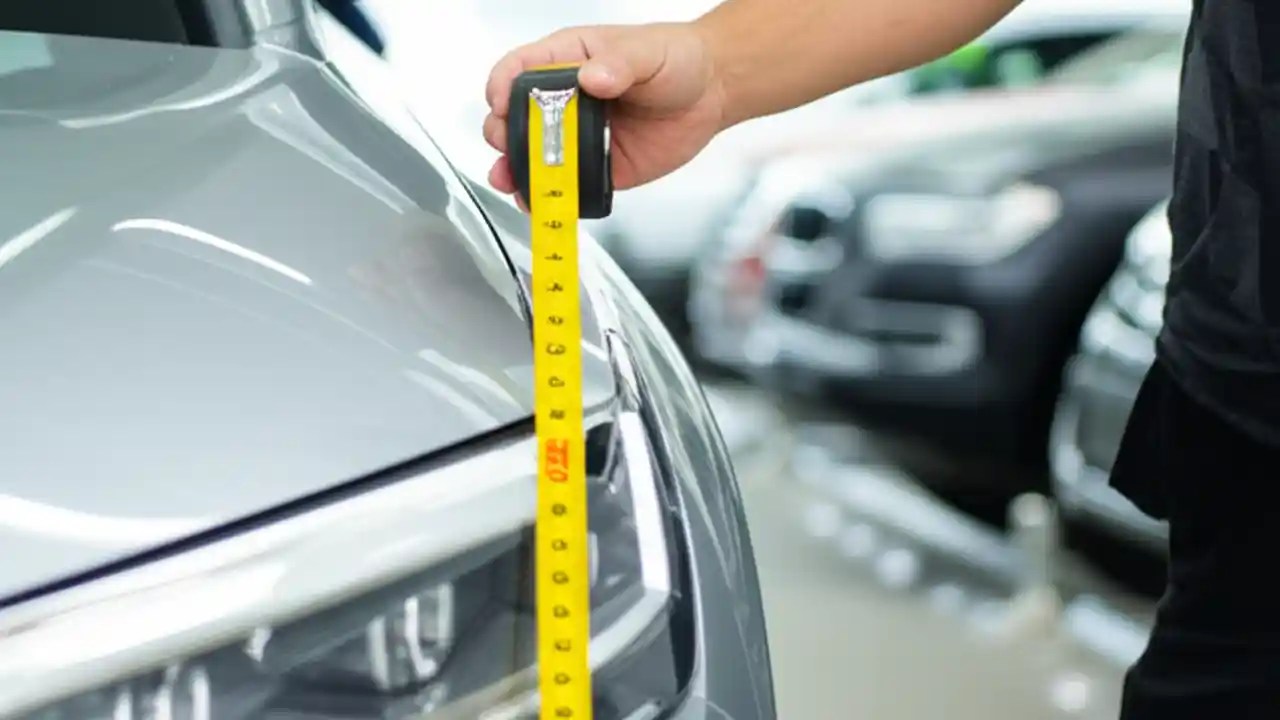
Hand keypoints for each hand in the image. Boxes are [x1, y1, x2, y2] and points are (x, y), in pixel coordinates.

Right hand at [483, 22, 727, 200]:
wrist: (709, 95)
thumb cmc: (675, 58)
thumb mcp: (647, 51)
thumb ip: (619, 62)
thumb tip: (592, 76)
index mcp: (567, 60)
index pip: (518, 69)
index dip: (503, 86)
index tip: (501, 103)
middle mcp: (564, 101)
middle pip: (513, 118)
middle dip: (503, 133)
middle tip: (508, 144)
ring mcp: (576, 138)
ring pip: (531, 157)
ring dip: (515, 170)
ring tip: (510, 179)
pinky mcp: (596, 169)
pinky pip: (565, 187)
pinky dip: (549, 198)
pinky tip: (542, 202)